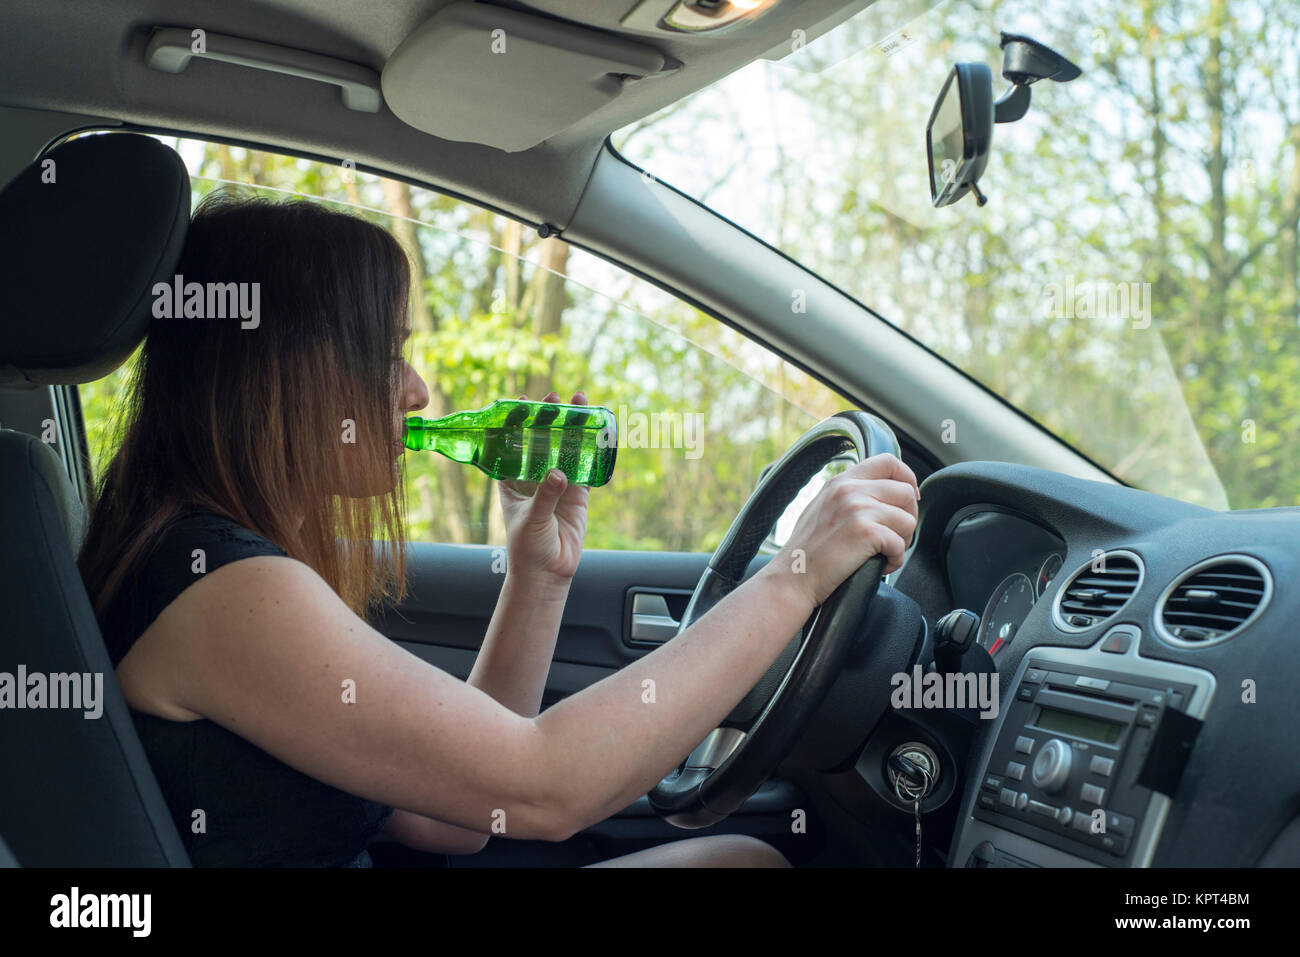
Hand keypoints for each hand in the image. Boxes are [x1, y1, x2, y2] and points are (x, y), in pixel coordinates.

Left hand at [498, 390, 590, 586]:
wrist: (548, 574)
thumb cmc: (527, 548)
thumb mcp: (531, 519)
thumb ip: (546, 495)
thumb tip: (559, 473)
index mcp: (512, 482)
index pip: (512, 445)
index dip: (516, 423)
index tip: (521, 402)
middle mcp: (534, 479)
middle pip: (542, 441)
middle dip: (548, 419)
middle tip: (555, 397)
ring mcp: (558, 485)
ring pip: (566, 450)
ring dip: (572, 428)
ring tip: (580, 404)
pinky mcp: (577, 496)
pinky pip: (585, 468)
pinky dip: (592, 451)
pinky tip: (597, 432)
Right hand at [769, 453, 919, 606]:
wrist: (792, 578)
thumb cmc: (807, 551)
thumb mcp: (823, 508)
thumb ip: (849, 495)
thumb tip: (881, 494)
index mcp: (841, 482)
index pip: (888, 462)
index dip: (908, 479)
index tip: (909, 498)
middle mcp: (850, 490)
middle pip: (906, 492)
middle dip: (908, 517)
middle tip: (893, 537)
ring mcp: (858, 509)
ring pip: (908, 520)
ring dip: (902, 542)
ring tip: (882, 553)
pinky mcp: (865, 533)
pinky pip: (901, 545)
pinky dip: (895, 560)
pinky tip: (879, 566)